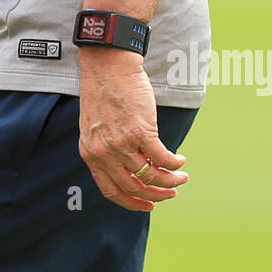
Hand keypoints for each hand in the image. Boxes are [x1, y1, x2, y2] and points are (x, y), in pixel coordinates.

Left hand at [78, 48, 188, 211]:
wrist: (108, 66)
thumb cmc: (103, 91)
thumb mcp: (94, 126)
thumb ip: (105, 147)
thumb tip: (130, 166)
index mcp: (90, 153)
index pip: (110, 190)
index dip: (131, 202)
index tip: (147, 205)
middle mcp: (104, 153)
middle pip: (134, 187)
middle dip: (156, 195)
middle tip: (170, 193)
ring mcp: (122, 143)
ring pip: (152, 175)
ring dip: (171, 179)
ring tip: (181, 176)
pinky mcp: (141, 131)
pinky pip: (162, 158)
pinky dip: (174, 163)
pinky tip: (180, 161)